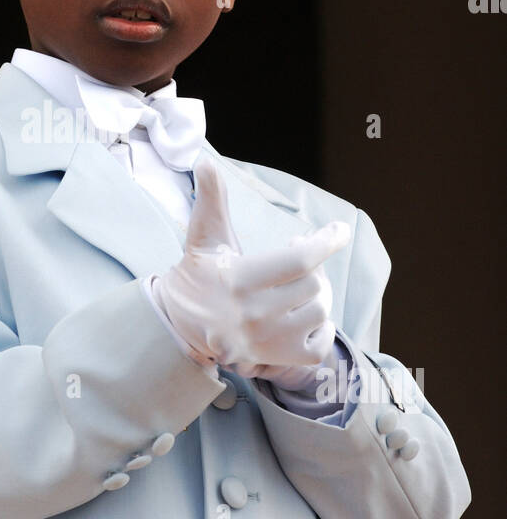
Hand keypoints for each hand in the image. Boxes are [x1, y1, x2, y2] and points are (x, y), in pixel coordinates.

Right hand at [152, 156, 350, 378]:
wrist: (178, 325)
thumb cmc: (199, 275)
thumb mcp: (204, 237)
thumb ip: (211, 199)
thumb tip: (204, 161)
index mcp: (240, 278)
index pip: (300, 260)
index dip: (326, 242)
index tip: (339, 232)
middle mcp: (254, 313)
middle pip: (314, 284)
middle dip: (315, 267)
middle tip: (301, 261)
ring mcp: (265, 339)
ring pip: (319, 311)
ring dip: (318, 295)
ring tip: (301, 287)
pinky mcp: (273, 358)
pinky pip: (318, 345)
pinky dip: (322, 329)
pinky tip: (309, 316)